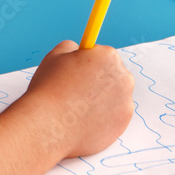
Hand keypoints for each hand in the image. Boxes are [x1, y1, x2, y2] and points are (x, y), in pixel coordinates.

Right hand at [23, 40, 134, 158]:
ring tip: (76, 109)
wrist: (48, 126)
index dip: (88, 64)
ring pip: (113, 98)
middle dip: (97, 82)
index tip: (80, 72)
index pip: (102, 56)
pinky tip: (82, 121)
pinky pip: (112, 118)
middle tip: (75, 92)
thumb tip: (79, 50)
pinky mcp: (123, 124)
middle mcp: (124, 77)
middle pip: (112, 76)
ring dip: (100, 101)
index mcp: (108, 56)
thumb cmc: (49, 89)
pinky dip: (100, 119)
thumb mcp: (55, 56)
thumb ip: (71, 47)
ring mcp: (126, 102)